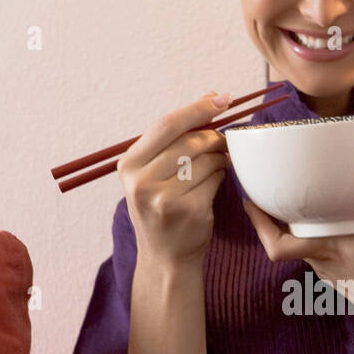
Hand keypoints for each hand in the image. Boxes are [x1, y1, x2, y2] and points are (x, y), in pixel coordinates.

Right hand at [117, 91, 230, 264]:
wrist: (164, 257)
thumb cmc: (160, 207)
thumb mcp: (154, 172)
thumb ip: (175, 137)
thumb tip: (210, 96)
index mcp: (129, 165)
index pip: (166, 125)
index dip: (197, 109)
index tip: (222, 99)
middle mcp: (141, 182)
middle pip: (189, 142)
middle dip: (213, 136)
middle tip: (224, 139)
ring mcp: (165, 199)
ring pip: (206, 160)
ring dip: (220, 157)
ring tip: (219, 161)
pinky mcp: (189, 211)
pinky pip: (215, 180)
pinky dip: (221, 176)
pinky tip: (216, 180)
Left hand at [242, 173, 353, 336]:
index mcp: (328, 252)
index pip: (279, 247)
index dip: (259, 225)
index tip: (250, 202)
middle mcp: (322, 262)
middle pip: (283, 242)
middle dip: (271, 219)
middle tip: (265, 191)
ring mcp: (329, 270)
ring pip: (301, 246)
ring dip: (292, 227)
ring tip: (292, 199)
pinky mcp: (339, 273)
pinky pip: (317, 252)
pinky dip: (313, 235)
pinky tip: (325, 220)